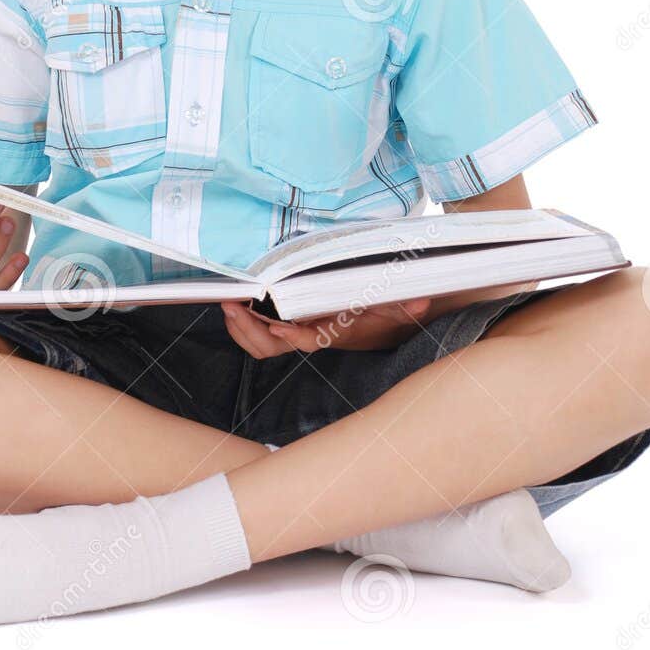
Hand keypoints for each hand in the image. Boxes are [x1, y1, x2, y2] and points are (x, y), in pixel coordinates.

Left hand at [220, 296, 433, 359]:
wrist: (377, 325)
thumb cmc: (380, 314)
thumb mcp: (394, 307)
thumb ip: (405, 305)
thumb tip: (422, 302)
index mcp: (333, 332)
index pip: (310, 339)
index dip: (293, 336)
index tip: (279, 326)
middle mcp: (311, 337)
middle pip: (272, 347)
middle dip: (249, 330)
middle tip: (232, 305)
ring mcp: (296, 337)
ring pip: (261, 347)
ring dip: (240, 330)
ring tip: (227, 305)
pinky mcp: (286, 332)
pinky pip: (258, 341)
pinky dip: (242, 329)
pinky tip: (235, 309)